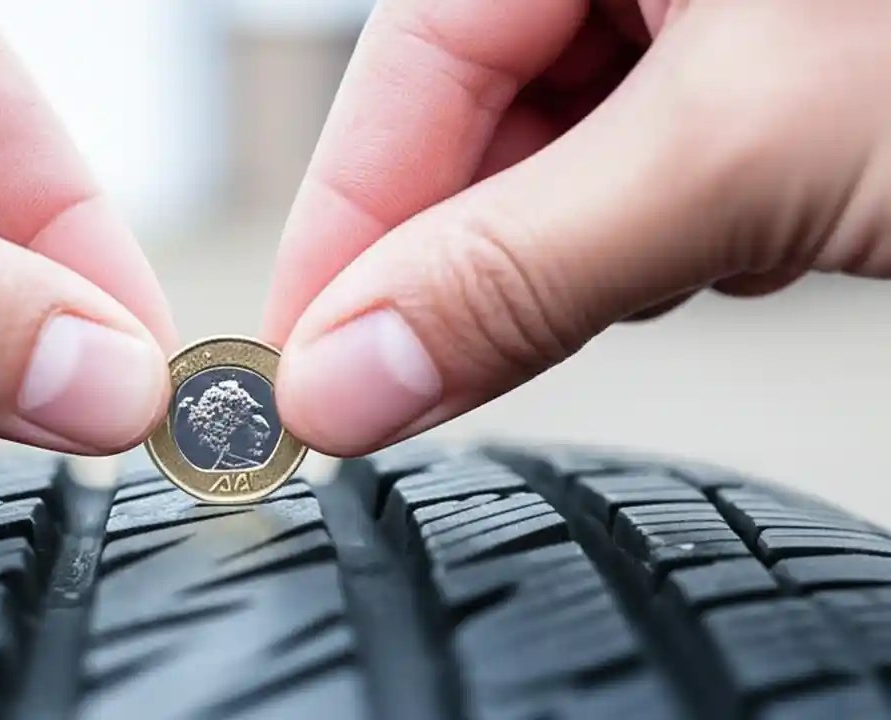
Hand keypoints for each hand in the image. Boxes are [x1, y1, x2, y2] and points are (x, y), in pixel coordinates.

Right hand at [265, 0, 890, 454]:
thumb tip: (348, 374)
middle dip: (477, 255)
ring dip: (584, 254)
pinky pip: (649, 180)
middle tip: (429, 377)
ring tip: (668, 270)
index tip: (305, 368)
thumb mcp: (739, 153)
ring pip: (564, 166)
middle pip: (477, 122)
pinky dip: (662, 244)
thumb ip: (524, 270)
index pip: (406, 64)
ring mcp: (707, 23)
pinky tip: (725, 252)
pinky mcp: (766, 86)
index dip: (343, 227)